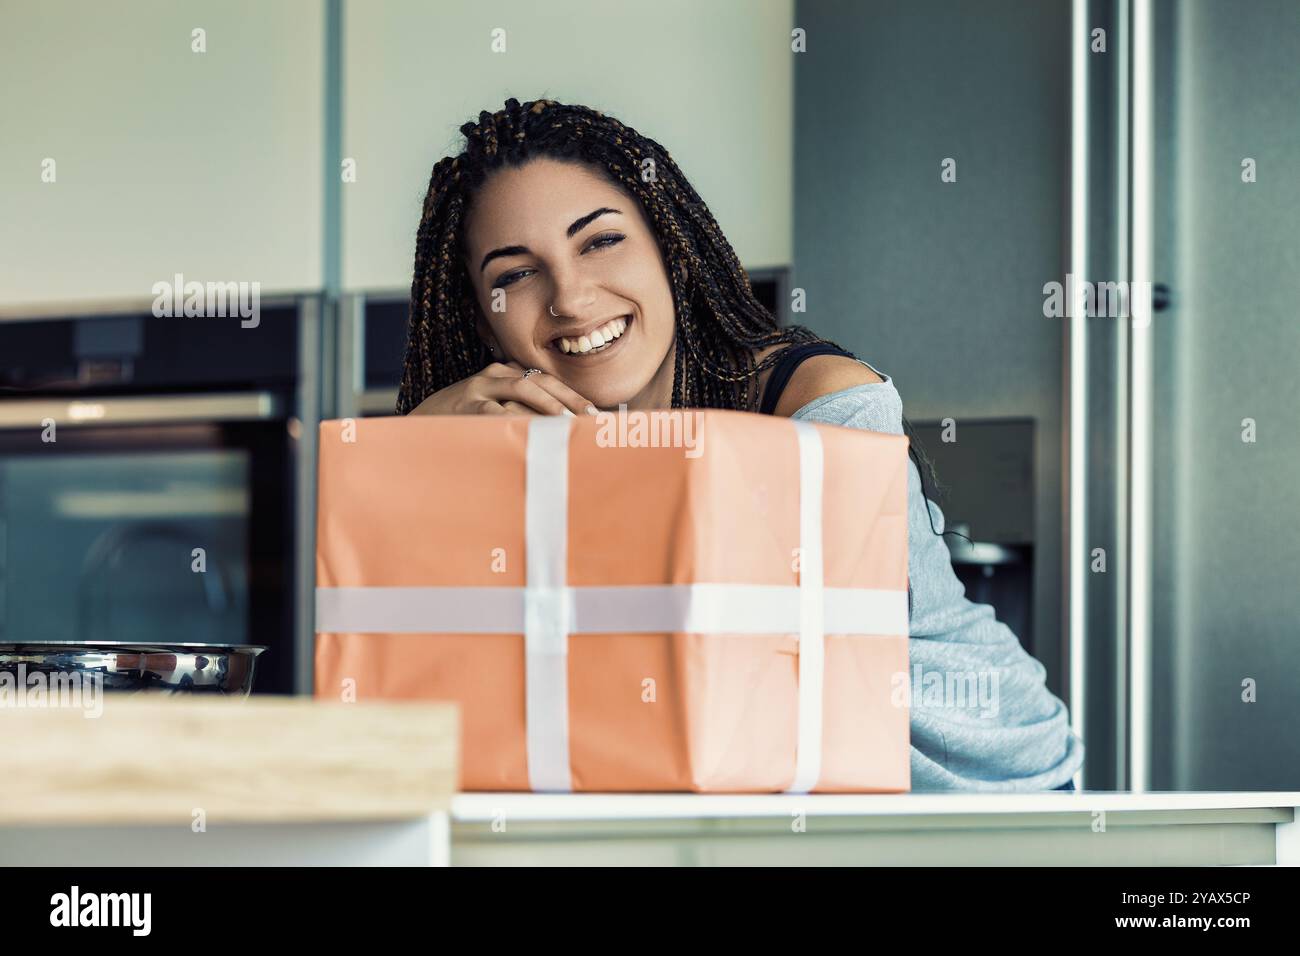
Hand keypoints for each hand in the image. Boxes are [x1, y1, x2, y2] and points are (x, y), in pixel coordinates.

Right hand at [408, 361, 596, 415]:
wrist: (416, 428)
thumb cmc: (458, 423)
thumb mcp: (488, 409)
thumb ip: (516, 410)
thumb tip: (557, 429)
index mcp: (501, 374)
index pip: (545, 380)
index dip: (572, 396)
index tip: (596, 413)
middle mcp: (493, 375)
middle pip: (542, 382)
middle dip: (570, 400)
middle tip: (594, 420)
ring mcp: (480, 389)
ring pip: (526, 392)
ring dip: (554, 408)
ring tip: (576, 424)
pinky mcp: (469, 406)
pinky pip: (503, 413)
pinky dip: (525, 422)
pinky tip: (542, 434)